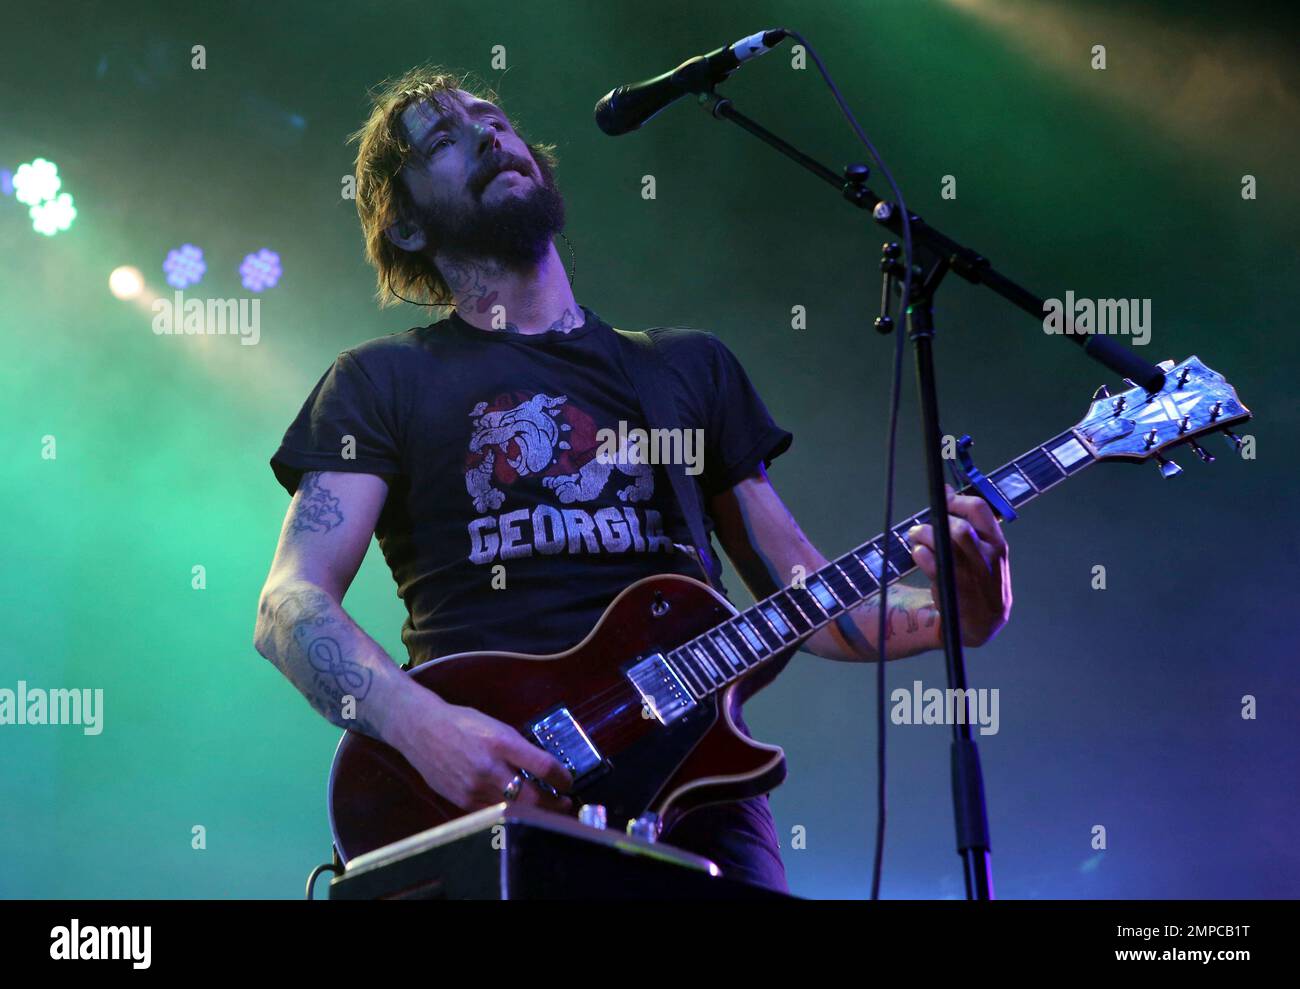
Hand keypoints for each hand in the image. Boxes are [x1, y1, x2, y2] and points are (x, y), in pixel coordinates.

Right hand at [386, 687, 573, 813]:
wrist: (422, 730)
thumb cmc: (462, 723)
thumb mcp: (496, 727)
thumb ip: (519, 748)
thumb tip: (543, 767)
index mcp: (501, 742)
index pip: (543, 766)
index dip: (562, 778)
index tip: (569, 782)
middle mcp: (489, 767)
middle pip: (532, 797)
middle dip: (554, 804)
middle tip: (566, 804)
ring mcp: (474, 787)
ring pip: (514, 809)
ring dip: (535, 812)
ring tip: (547, 810)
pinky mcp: (462, 800)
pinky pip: (494, 811)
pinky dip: (509, 811)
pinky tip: (517, 808)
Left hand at [907, 484, 1011, 647]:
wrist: (981, 624)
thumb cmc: (980, 581)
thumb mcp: (986, 554)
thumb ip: (971, 525)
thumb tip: (947, 490)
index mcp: (997, 545)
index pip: (980, 510)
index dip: (955, 499)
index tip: (942, 498)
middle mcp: (988, 559)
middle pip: (960, 527)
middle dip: (937, 520)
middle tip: (922, 526)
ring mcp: (972, 576)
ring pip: (946, 542)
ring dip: (925, 534)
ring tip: (916, 537)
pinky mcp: (955, 592)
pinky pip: (934, 566)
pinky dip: (921, 555)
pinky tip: (919, 554)